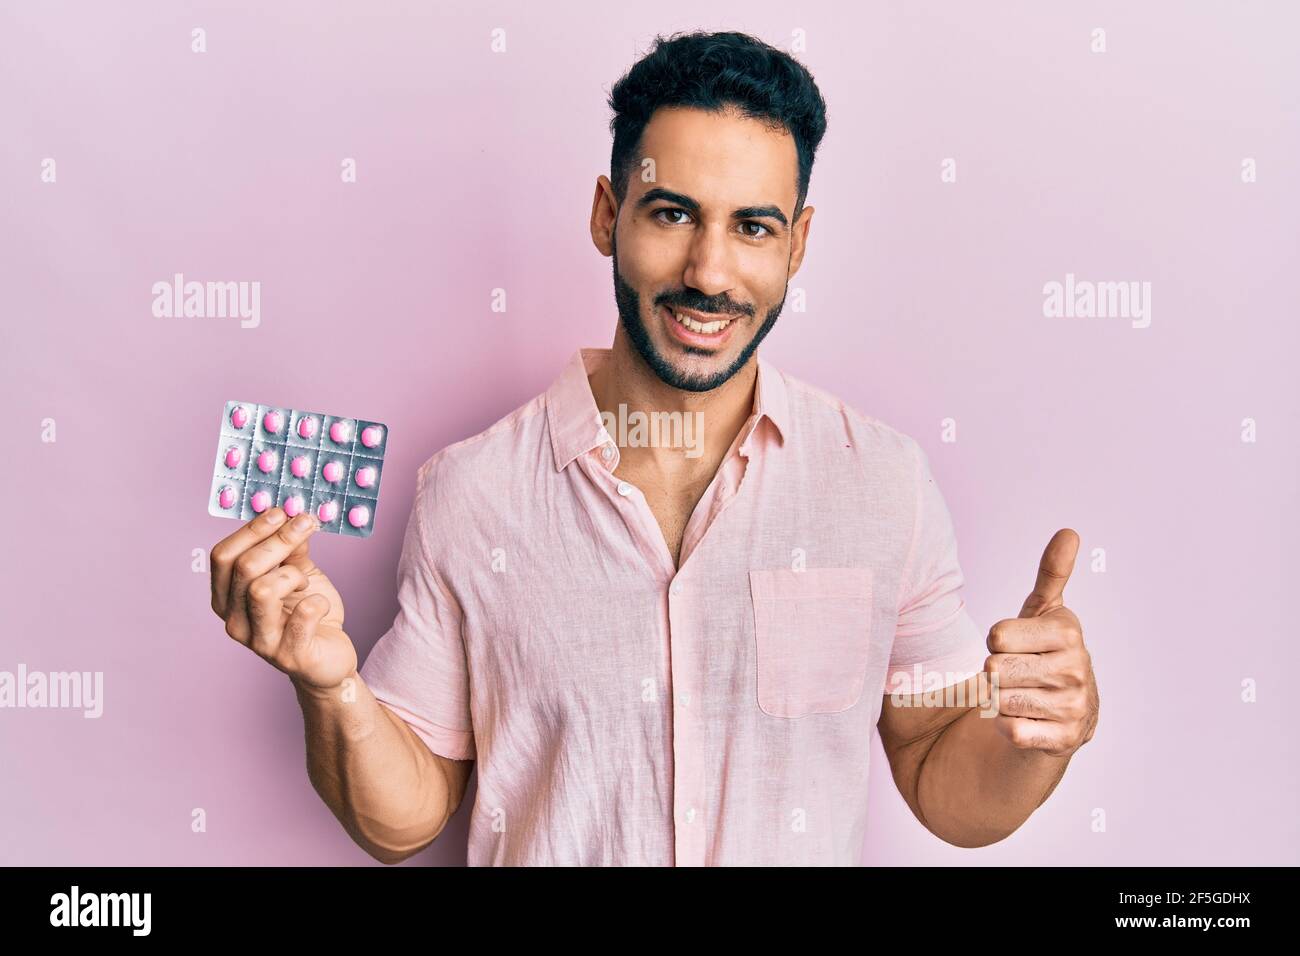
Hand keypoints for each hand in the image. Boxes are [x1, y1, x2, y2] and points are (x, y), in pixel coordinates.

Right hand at [210, 507, 356, 689]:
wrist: (329, 659)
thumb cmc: (307, 614)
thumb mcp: (296, 573)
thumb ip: (289, 549)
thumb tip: (291, 515)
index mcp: (227, 598)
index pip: (222, 556)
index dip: (252, 530)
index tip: (281, 512)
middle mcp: (234, 621)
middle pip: (245, 567)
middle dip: (279, 541)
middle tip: (306, 525)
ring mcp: (259, 642)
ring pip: (262, 590)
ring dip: (293, 575)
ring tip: (306, 582)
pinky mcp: (289, 656)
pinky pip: (302, 615)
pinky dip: (318, 601)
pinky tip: (320, 604)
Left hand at [984, 529, 1098, 756]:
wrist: (1059, 717)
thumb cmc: (1039, 656)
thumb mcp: (1042, 613)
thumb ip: (1051, 573)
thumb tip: (1069, 532)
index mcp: (1067, 631)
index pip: (997, 636)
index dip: (995, 643)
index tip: (1013, 645)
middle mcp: (1077, 668)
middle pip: (995, 669)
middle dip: (994, 674)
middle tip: (1015, 674)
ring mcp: (1073, 706)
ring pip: (999, 700)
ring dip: (999, 701)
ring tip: (1021, 696)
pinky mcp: (1064, 741)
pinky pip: (1010, 730)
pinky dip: (1006, 728)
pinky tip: (1025, 721)